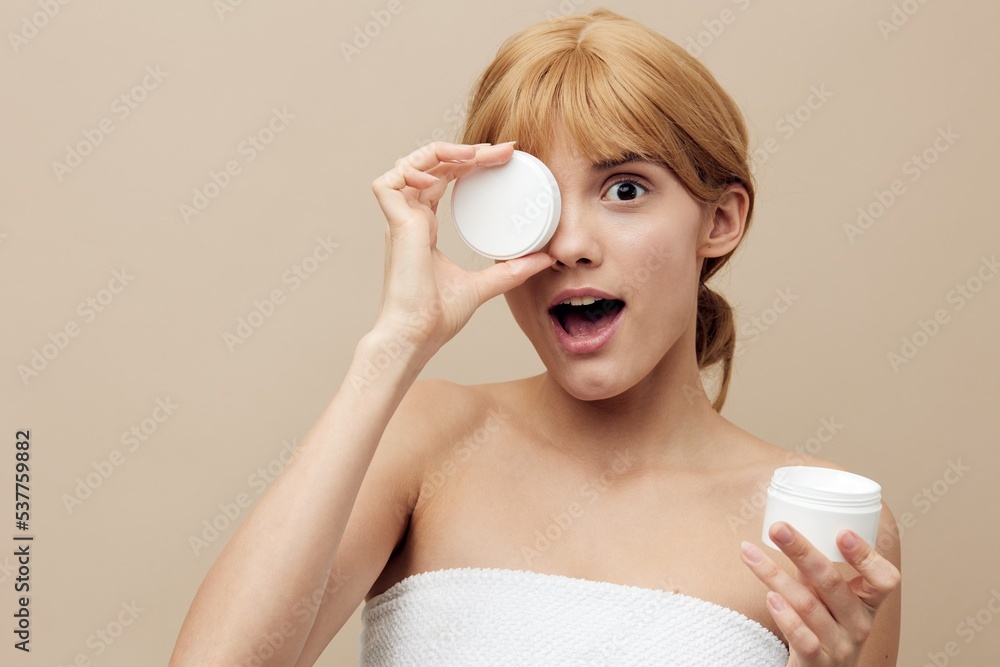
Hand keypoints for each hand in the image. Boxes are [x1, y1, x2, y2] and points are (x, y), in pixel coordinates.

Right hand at [370, 141, 552, 356]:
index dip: (468, 162)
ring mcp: (399, 220)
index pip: (442, 180)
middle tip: (503, 149)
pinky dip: (412, 170)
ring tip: (476, 154)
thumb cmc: (436, 317)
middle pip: (431, 165)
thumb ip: (510, 271)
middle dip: (465, 150)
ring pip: (410, 164)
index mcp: (423, 227)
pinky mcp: (393, 225)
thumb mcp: (483, 286)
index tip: (502, 156)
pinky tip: (438, 176)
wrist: (416, 335)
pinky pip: (390, 183)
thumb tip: (544, 259)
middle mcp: (410, 218)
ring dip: (443, 151)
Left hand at [740, 522, 900, 665]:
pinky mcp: (817, 663)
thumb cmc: (823, 626)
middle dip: (802, 552)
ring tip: (750, 553)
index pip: (884, 580)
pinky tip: (770, 597)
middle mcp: (858, 625)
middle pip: (833, 583)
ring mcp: (839, 646)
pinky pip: (802, 638)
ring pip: (808, 605)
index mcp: (867, 603)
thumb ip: (815, 569)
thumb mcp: (827, 598)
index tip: (842, 532)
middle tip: (778, 528)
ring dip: (775, 575)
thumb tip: (787, 526)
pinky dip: (785, 616)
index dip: (866, 556)